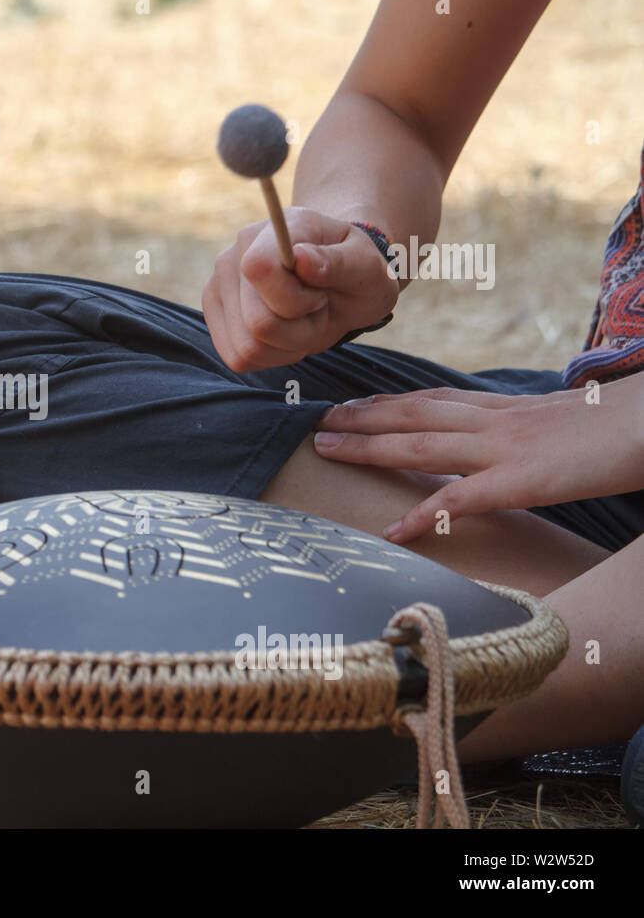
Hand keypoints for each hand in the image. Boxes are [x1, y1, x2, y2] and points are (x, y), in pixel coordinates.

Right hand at [203, 207, 398, 371]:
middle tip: (316, 310)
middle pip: (257, 322)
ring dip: (286, 346)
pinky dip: (268, 356)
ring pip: (246, 347)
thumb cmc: (356, 274)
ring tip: (302, 321)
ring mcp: (218, 284)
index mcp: (276, 228)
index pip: (259, 269)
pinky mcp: (213, 314)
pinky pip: (236, 357)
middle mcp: (235, 253)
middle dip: (299, 330)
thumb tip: (301, 258)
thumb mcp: (369, 268)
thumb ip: (340, 262)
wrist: (336, 284)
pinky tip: (285, 334)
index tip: (319, 295)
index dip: (293, 299)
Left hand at [312, 381, 643, 542]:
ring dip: (371, 446)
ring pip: (422, 445)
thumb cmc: (620, 426)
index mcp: (506, 409)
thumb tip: (506, 446)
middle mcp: (496, 421)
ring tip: (328, 450)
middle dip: (361, 417)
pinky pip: (461, 501)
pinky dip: (423, 515)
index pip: (434, 399)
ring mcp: (506, 449)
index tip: (351, 403)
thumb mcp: (561, 424)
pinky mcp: (524, 481)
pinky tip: (393, 530)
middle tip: (317, 422)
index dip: (388, 401)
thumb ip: (525, 432)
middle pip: (413, 414)